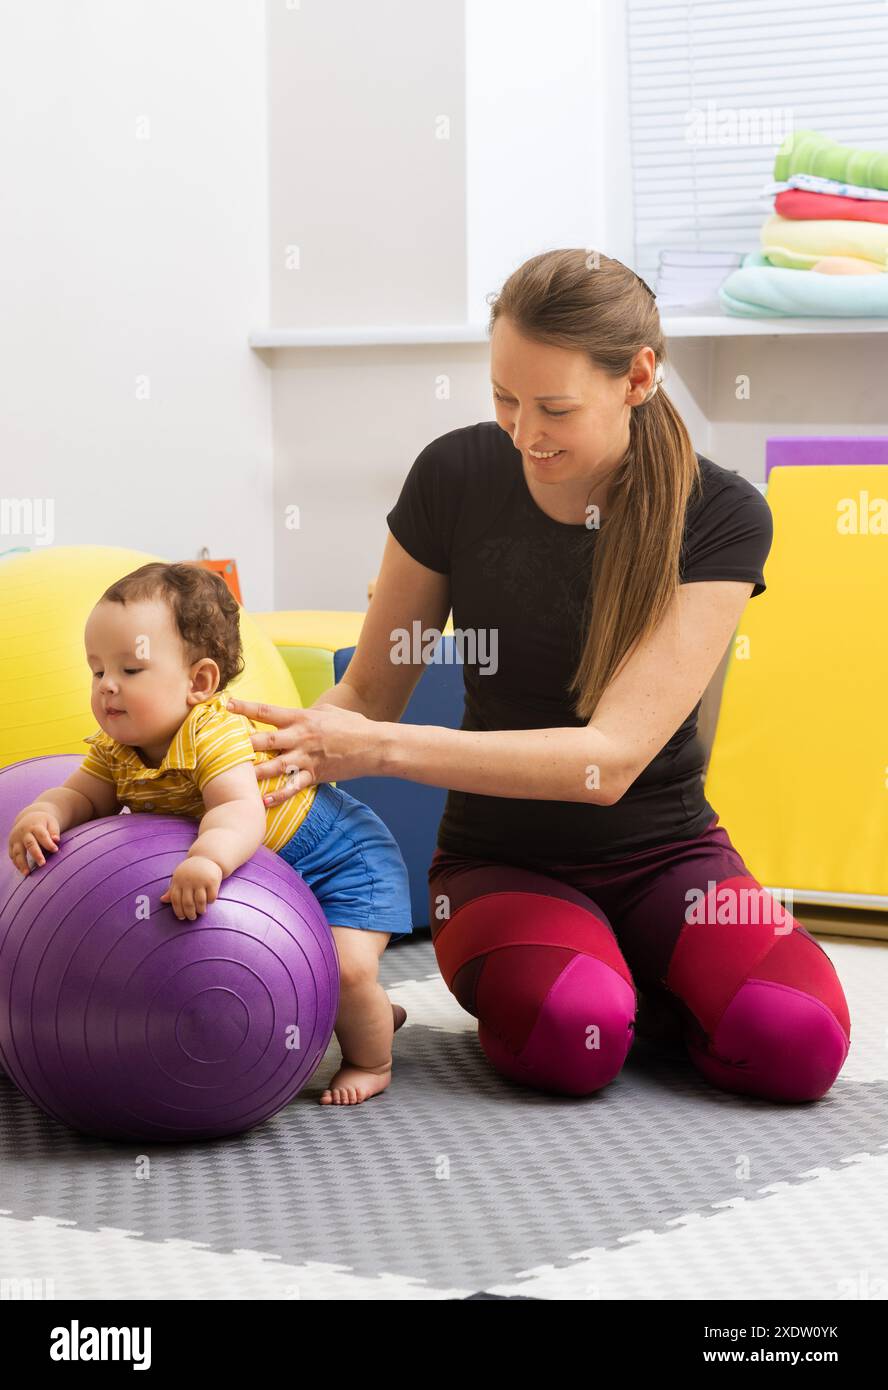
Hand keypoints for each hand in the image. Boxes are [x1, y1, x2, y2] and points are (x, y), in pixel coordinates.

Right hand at [8, 809, 60, 875]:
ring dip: (22, 863)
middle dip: (36, 854)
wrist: (29, 818)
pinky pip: (13, 855)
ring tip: (27, 873)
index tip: (55, 850)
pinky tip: (22, 871)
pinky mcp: (11, 845)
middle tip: (42, 864)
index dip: (48, 843)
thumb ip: (54, 832)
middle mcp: (24, 832)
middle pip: (30, 844)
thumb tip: (56, 840)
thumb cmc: (44, 823)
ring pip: (18, 852)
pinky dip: (17, 864)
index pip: (42, 835)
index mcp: (35, 826)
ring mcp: (16, 839)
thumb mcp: (51, 823)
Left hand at [161, 855, 222, 921]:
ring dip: (200, 910)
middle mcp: (188, 881)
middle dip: (190, 913)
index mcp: (178, 880)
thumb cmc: (190, 871)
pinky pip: (211, 897)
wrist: (207, 857)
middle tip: (192, 918)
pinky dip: (210, 902)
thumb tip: (162, 900)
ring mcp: (201, 880)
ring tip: (201, 912)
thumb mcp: (179, 878)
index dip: (178, 911)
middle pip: (187, 903)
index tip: (181, 917)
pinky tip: (209, 902)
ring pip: (200, 901)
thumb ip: (172, 890)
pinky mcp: (212, 880)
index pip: (175, 899)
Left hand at [225, 699, 387, 805]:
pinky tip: (264, 802)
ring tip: (234, 779)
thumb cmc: (352, 725)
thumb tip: (294, 713)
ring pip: (273, 766)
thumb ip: (307, 713)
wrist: (375, 745)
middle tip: (220, 747)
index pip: (266, 711)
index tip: (227, 704)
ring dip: (254, 773)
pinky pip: (293, 787)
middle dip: (241, 744)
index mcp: (301, 717)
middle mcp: (299, 737)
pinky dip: (279, 796)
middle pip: (264, 740)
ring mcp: (307, 757)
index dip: (245, 707)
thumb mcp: (327, 711)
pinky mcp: (315, 774)